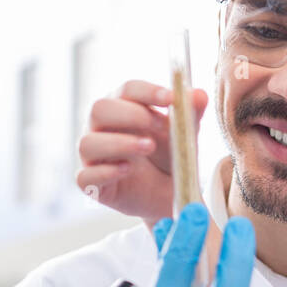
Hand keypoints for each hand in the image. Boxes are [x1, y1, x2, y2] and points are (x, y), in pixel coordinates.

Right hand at [75, 79, 208, 225]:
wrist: (168, 196)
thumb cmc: (170, 157)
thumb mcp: (184, 136)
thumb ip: (190, 115)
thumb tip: (200, 95)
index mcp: (123, 108)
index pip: (127, 90)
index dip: (148, 92)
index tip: (171, 99)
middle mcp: (101, 128)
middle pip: (100, 109)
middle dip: (132, 114)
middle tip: (162, 126)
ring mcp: (92, 156)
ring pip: (88, 143)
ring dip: (120, 143)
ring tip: (149, 147)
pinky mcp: (91, 184)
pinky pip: (86, 176)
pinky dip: (106, 172)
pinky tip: (128, 169)